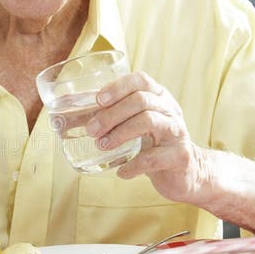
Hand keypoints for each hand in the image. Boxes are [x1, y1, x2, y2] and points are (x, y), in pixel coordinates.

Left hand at [86, 71, 206, 203]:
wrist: (187, 173)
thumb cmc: (154, 145)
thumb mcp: (135, 126)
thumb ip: (111, 117)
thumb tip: (67, 114)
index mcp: (159, 98)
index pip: (141, 80)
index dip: (118, 87)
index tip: (98, 100)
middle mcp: (170, 110)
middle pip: (140, 100)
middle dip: (111, 114)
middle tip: (92, 130)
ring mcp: (177, 132)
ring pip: (148, 121)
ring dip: (120, 134)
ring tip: (102, 146)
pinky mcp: (180, 156)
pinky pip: (153, 158)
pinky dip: (133, 165)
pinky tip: (121, 172)